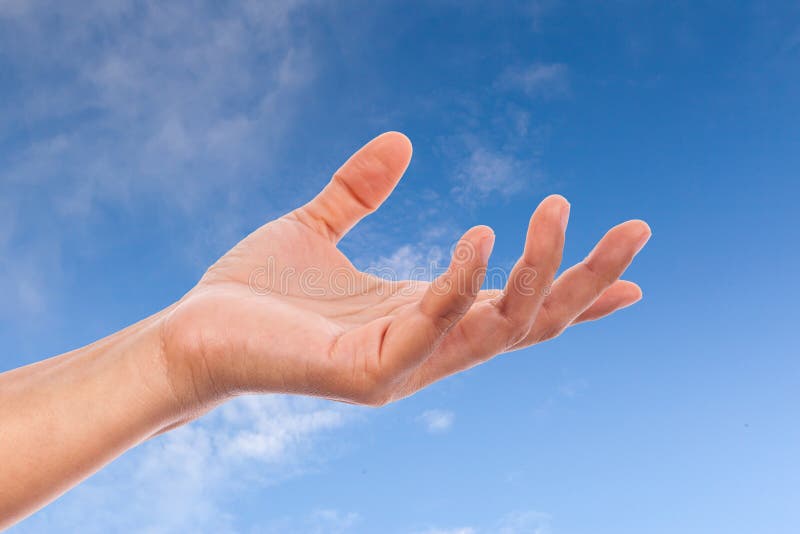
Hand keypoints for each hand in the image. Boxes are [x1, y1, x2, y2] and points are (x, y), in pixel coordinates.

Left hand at [160, 132, 650, 409]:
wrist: (189, 336)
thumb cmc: (253, 292)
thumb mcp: (317, 228)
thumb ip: (359, 190)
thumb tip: (402, 139)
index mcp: (422, 314)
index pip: (516, 307)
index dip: (575, 290)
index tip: (634, 272)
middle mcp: (426, 346)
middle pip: (530, 322)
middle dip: (587, 281)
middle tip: (637, 228)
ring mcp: (403, 367)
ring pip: (498, 328)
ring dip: (538, 272)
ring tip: (557, 208)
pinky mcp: (369, 375)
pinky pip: (433, 328)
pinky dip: (463, 283)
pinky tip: (482, 234)